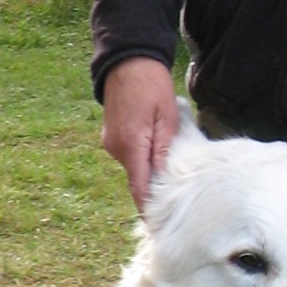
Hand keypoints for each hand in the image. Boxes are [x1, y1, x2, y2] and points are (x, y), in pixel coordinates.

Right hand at [101, 57, 179, 210]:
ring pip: (134, 167)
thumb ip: (164, 151)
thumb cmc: (151, 84)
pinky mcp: (111, 137)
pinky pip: (129, 154)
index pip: (139, 189)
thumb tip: (164, 180)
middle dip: (153, 188)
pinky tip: (154, 145)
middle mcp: (116, 150)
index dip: (148, 210)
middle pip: (137, 180)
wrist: (127, 59)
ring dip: (148, 168)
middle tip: (176, 197)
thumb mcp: (166, 117)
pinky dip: (141, 156)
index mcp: (131, 147)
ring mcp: (111, 144)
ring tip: (169, 164)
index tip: (157, 227)